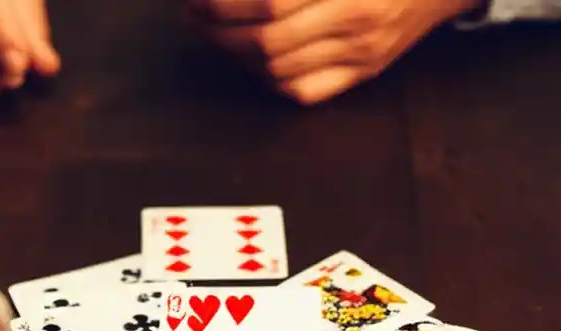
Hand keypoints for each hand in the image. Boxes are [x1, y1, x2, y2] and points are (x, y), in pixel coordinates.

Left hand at [188, 0, 476, 104]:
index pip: (269, 2)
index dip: (224, 2)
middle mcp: (356, 23)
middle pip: (267, 42)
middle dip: (219, 31)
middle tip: (196, 15)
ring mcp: (360, 55)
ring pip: (278, 71)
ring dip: (237, 56)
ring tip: (216, 33)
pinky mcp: (364, 73)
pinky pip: (303, 91)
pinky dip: (269, 79)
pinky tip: (253, 58)